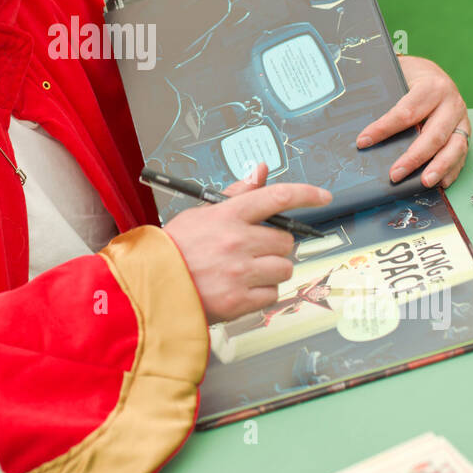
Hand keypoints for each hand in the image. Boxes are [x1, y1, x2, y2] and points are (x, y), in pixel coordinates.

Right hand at [163, 162, 330, 322]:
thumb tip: (260, 172)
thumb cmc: (173, 248)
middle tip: (255, 249)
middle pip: (286, 241)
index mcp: (228, 216)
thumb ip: (235, 194)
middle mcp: (238, 242)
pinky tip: (240, 288)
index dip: (306, 194)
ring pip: (283, 268)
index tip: (322, 196)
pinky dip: (261, 293)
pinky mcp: (239, 301)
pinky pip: (272, 295)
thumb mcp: (200, 213)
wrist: (149, 286)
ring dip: (271, 270)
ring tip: (246, 271)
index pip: (277, 197)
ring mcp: (240, 273)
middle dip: (276, 245)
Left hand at [355, 55, 469, 189]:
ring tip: (424, 183)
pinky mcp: (465, 132)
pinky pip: (462, 154)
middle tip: (395, 174)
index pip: (406, 112)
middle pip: (434, 135)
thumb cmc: (411, 76)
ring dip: (439, 167)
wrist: (433, 71)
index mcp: (431, 87)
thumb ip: (386, 98)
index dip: (384, 129)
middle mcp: (451, 103)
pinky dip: (452, 170)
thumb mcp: (398, 76)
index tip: (363, 141)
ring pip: (454, 147)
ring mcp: (461, 119)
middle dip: (414, 158)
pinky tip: (441, 183)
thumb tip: (363, 128)